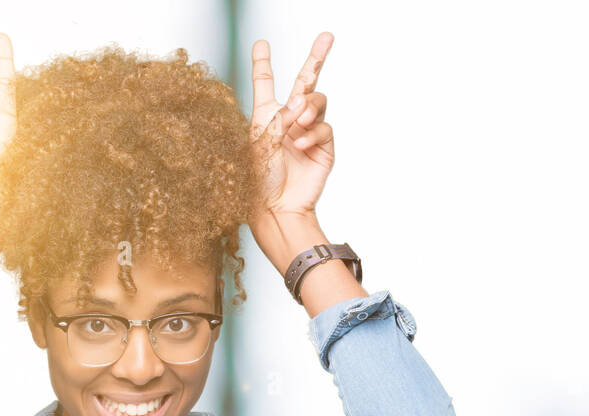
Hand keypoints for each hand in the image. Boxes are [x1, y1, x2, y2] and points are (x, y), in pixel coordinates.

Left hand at [247, 32, 334, 234]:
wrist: (278, 207)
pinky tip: (301, 146)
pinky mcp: (324, 147)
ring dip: (309, 108)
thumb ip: (280, 117)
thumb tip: (302, 103)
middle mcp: (289, 119)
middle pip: (306, 81)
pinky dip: (313, 134)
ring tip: (298, 122)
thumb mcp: (262, 142)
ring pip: (318, 102)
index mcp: (266, 116)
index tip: (261, 44)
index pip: (265, 83)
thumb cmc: (261, 179)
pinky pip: (324, 128)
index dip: (263, 63)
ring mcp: (308, 132)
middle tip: (327, 37)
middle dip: (317, 57)